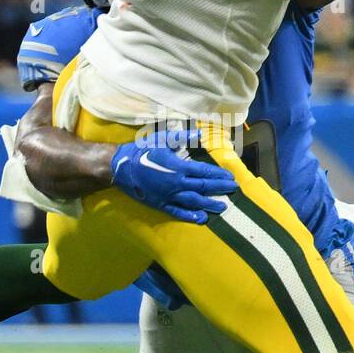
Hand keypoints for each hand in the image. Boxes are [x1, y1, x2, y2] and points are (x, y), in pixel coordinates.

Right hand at [111, 126, 237, 222]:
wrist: (121, 167)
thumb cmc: (142, 151)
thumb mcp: (163, 140)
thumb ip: (183, 138)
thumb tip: (200, 134)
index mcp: (179, 167)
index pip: (204, 172)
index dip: (218, 175)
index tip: (230, 177)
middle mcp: (176, 183)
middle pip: (203, 187)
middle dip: (219, 188)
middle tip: (232, 190)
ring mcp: (169, 195)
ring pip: (193, 201)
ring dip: (209, 204)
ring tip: (222, 207)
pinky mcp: (160, 204)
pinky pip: (177, 211)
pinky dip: (190, 216)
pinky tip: (201, 218)